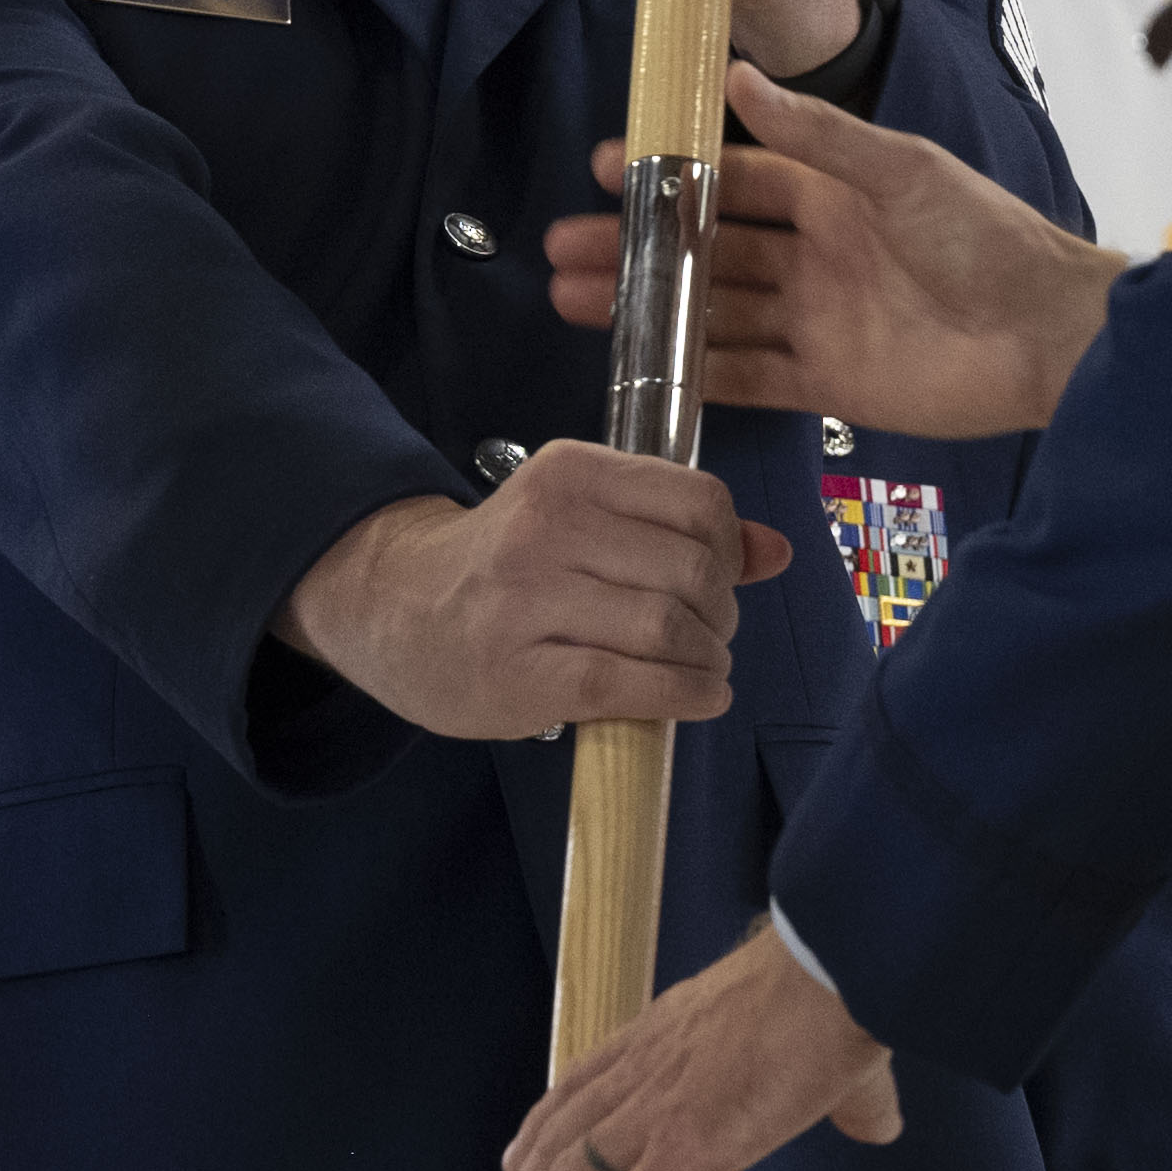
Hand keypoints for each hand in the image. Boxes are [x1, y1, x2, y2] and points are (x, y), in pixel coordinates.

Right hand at [276, 448, 782, 741]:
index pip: (698, 502)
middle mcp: (547, 526)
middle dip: (722, 612)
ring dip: (709, 659)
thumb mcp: (581, 519)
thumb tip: (778, 550)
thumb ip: (676, 528)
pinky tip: (699, 698)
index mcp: (569, 472)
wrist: (393, 611)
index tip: (718, 578)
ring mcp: (528, 600)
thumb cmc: (504, 565)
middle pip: (691, 571)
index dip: (730, 549)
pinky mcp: (521, 672)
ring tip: (704, 667)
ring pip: (668, 629)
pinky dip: (687, 695)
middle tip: (711, 632)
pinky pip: (634, 683)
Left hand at [486, 922, 896, 1170]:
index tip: (517, 1161)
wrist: (835, 967)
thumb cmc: (840, 990)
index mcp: (671, 1032)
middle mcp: (648, 1070)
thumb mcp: (829, 1039)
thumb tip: (879, 1123)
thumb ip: (849, 1096)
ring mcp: (661, 1112)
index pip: (587, 1084)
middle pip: (563, 1138)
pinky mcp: (687, 1151)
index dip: (547, 1127)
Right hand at [548, 65, 1126, 438]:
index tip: (608, 170)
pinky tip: (641, 364)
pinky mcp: (828, 383)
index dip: (672, 175)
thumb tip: (741, 79)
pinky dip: (696, 371)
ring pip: (712, 312)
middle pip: (709, 248)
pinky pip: (747, 376)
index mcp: (834, 195)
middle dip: (637, 247)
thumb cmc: (991, 241)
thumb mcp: (903, 170)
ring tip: (573, 299)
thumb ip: (820, 135)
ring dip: (648, 306)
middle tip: (564, 246)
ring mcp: (818, 319)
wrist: (1050, 336)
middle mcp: (816, 255)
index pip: (734, 178)